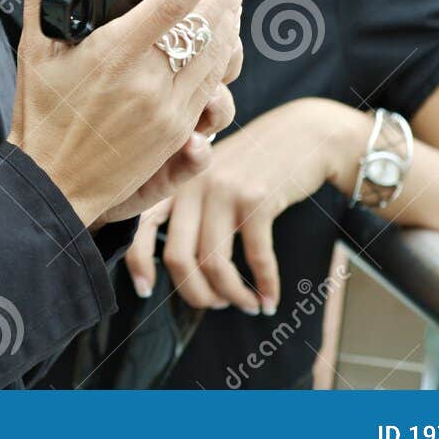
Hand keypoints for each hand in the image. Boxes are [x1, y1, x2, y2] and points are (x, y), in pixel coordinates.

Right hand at [8, 0, 249, 231]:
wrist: (53, 184)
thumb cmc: (40, 113)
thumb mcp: (33, 49)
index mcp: (114, 54)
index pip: (174, 3)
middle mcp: (148, 82)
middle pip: (209, 24)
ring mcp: (168, 110)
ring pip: (219, 54)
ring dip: (232, 19)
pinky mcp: (178, 132)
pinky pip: (214, 85)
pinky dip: (225, 56)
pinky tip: (225, 39)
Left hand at [123, 97, 364, 314]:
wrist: (302, 133)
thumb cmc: (254, 164)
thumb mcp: (211, 178)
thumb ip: (190, 209)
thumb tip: (180, 270)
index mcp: (174, 181)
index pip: (141, 225)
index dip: (137, 262)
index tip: (146, 290)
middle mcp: (192, 185)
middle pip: (177, 257)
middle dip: (196, 294)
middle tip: (216, 305)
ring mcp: (223, 191)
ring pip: (215, 263)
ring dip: (232, 296)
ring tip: (248, 305)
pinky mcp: (257, 199)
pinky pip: (256, 257)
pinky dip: (265, 285)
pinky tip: (269, 299)